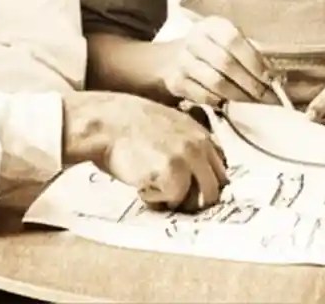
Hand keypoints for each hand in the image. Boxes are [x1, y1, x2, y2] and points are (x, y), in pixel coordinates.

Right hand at [62, 91, 228, 211]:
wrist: (104, 123)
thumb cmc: (125, 124)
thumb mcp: (167, 123)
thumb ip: (185, 143)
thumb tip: (194, 171)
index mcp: (200, 132)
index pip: (220, 167)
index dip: (204, 181)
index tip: (189, 188)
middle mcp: (199, 145)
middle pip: (216, 187)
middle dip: (195, 198)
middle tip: (171, 198)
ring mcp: (188, 160)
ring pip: (199, 199)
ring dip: (177, 200)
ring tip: (153, 189)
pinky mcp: (172, 176)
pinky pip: (173, 200)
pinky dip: (155, 199)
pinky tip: (140, 185)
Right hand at [162, 16, 275, 105]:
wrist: (172, 58)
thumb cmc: (212, 50)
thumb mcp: (229, 43)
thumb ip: (251, 56)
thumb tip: (276, 79)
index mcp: (212, 26)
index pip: (234, 40)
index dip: (254, 61)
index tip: (270, 79)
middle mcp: (195, 39)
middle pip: (225, 63)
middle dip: (249, 83)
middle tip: (266, 98)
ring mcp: (182, 60)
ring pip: (215, 82)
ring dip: (237, 96)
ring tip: (251, 104)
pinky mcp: (175, 81)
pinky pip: (202, 95)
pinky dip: (219, 101)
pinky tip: (228, 104)